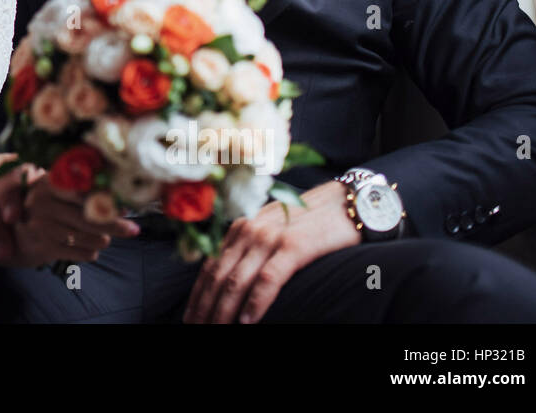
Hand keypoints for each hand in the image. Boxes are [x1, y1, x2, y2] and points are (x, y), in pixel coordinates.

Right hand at [11, 178, 139, 267]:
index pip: (85, 190)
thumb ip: (78, 192)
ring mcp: (43, 225)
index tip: (125, 205)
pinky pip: (80, 252)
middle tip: (133, 229)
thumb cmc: (37, 209)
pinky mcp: (44, 246)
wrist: (5, 232)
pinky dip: (90, 252)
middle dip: (116, 224)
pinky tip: (90, 250)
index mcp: (48, 182)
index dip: (108, 199)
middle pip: (91, 214)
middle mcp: (44, 201)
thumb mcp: (51, 193)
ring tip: (103, 239)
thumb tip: (118, 200)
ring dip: (102, 240)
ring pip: (88, 236)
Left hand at [182, 180, 359, 323]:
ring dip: (223, 311)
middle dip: (205, 308)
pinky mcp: (293, 246)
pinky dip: (255, 302)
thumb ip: (249, 249)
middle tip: (196, 329)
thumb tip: (230, 279)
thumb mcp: (270, 231)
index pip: (210, 267)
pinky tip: (246, 321)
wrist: (345, 203)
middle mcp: (248, 230)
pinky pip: (268, 279)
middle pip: (217, 277)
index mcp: (240, 228)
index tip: (190, 318)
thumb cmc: (309, 223)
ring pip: (236, 280)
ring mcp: (269, 237)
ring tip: (215, 331)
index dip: (197, 296)